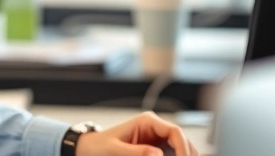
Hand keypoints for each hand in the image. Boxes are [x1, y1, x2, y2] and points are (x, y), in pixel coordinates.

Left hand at [74, 112, 197, 155]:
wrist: (89, 150)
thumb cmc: (99, 147)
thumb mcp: (115, 150)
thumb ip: (136, 152)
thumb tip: (159, 155)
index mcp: (148, 121)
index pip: (175, 131)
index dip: (183, 148)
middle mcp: (156, 128)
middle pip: (182, 141)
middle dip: (185, 155)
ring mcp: (158, 139)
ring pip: (181, 150)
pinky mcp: (156, 150)